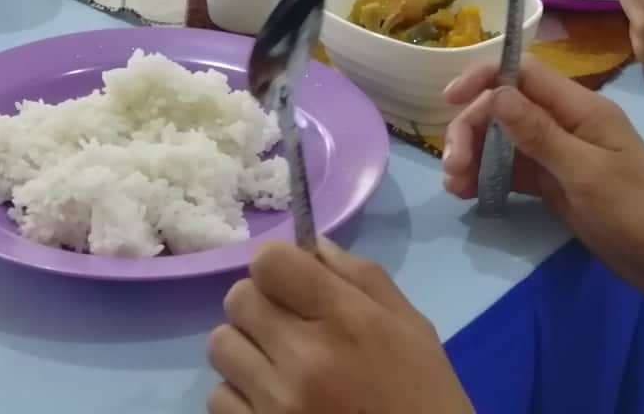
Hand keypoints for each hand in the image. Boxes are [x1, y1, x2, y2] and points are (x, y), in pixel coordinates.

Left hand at [206, 241, 474, 413]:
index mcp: (346, 321)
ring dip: (246, 350)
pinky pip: (220, 398)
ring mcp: (276, 403)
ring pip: (221, 346)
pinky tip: (273, 403)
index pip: (268, 262)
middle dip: (260, 305)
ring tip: (279, 367)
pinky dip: (240, 397)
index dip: (277, 267)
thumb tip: (312, 246)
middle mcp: (304, 357)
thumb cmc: (424, 398)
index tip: (292, 283)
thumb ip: (362, 278)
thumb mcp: (412, 329)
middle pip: (237, 298)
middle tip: (287, 327)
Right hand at [441, 59, 643, 304]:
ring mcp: (563, 156)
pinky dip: (490, 177)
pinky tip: (469, 194)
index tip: (448, 100)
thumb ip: (538, 133)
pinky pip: (516, 171)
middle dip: (473, 128)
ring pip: (506, 141)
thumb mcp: (585, 172)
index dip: (484, 78)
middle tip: (452, 166)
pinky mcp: (559, 186)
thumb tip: (495, 93)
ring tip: (454, 186)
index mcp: (581, 108)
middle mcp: (568, 124)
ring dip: (476, 154)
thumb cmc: (640, 211)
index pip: (523, 73)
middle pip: (507, 108)